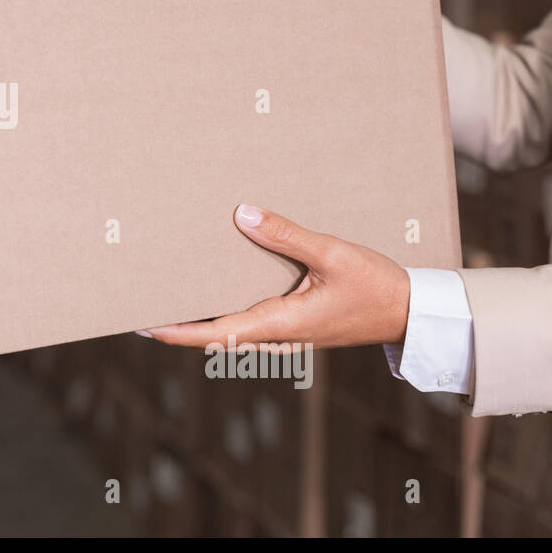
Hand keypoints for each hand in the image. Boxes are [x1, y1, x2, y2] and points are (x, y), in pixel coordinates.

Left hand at [146, 204, 410, 350]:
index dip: (177, 332)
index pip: (216, 334)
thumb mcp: (331, 253)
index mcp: (280, 323)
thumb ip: (287, 235)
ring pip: (230, 330)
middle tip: (140, 305)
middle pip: (214, 336)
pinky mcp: (293, 324)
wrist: (411, 311)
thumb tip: (243, 215)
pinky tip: (213, 289)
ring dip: (199, 319)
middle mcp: (277, 334)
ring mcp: (285, 332)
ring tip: (167, 296)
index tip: (145, 324)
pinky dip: (223, 312)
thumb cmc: (376, 286)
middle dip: (178, 325)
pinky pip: (249, 321)